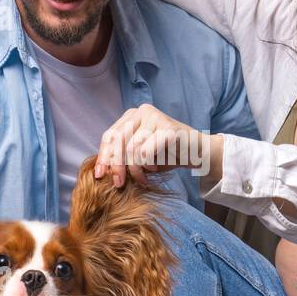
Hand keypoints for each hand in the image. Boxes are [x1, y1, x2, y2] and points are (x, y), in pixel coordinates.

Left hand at [94, 104, 218, 187]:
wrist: (196, 153)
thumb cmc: (165, 155)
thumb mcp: (138, 155)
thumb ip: (122, 155)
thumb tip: (100, 169)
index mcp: (131, 115)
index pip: (110, 135)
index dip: (103, 156)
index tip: (100, 176)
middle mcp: (141, 111)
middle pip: (118, 141)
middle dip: (116, 166)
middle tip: (119, 184)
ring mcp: (155, 117)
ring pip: (132, 149)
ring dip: (135, 170)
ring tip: (142, 180)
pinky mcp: (168, 128)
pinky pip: (146, 152)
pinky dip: (148, 166)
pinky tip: (153, 170)